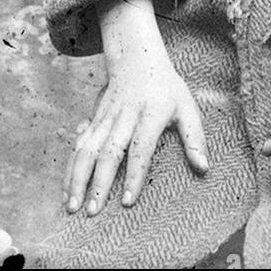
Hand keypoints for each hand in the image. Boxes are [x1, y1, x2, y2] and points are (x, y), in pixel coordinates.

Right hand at [63, 0, 207, 215]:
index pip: (141, 147)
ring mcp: (106, 118)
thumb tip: (204, 169)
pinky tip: (66, 192)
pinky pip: (78, 146)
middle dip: (99, 183)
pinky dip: (70, 169)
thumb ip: (195, 138)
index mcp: (151, 114)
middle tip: (92, 212)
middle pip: (109, 152)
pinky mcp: (93, 120)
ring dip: (77, 179)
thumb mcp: (187, 107)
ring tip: (73, 207)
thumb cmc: (167, 88)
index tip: (127, 201)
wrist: (137, 59)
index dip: (134, 175)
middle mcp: (125, 117)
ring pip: (87, 150)